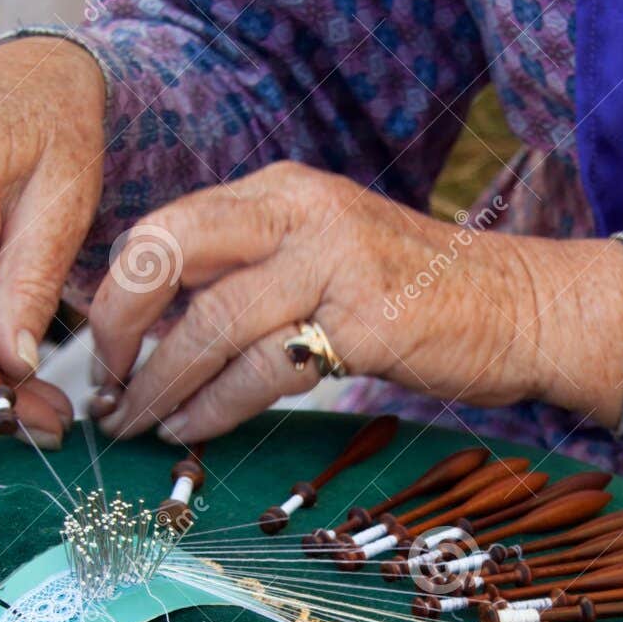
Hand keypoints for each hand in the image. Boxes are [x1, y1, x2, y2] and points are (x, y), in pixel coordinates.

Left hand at [85, 162, 622, 443]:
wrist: (518, 307)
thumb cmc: (413, 297)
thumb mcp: (323, 258)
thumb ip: (252, 274)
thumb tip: (163, 330)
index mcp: (280, 193)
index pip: (168, 227)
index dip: (121, 293)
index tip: (104, 351)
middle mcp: (299, 212)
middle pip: (168, 252)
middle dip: (119, 326)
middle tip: (106, 384)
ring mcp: (333, 261)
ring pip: (210, 321)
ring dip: (160, 383)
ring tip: (138, 422)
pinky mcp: (364, 320)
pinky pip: (263, 368)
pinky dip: (214, 407)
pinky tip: (193, 429)